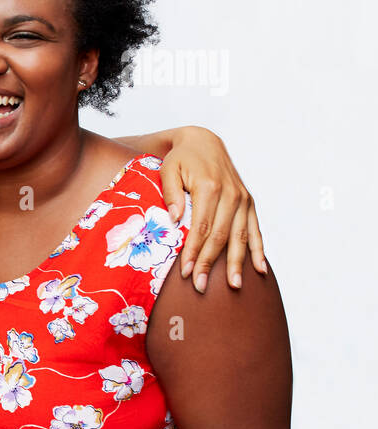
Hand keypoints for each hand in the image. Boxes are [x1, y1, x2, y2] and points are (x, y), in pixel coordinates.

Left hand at [157, 127, 266, 292]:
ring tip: (233, 286)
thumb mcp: (168, 169)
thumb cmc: (181, 159)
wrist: (205, 142)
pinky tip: (260, 270)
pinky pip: (255, 229)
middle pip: (221, 236)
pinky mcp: (249, 202)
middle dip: (210, 263)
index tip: (185, 272)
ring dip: (237, 263)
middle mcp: (231, 194)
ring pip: (240, 236)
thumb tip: (175, 219)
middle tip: (200, 286)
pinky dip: (258, 250)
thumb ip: (171, 193)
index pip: (201, 227)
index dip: (194, 251)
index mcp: (210, 187)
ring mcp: (243, 199)